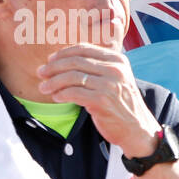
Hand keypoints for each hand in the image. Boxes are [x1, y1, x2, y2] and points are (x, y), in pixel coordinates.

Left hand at [36, 43, 161, 158]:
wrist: (137, 129)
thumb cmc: (120, 103)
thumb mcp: (114, 78)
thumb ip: (96, 66)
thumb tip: (61, 59)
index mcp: (117, 59)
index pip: (83, 49)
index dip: (62, 53)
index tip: (49, 60)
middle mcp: (115, 69)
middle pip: (75, 61)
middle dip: (53, 67)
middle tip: (40, 73)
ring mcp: (110, 84)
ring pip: (72, 77)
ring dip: (53, 82)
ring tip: (43, 87)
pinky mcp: (103, 101)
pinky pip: (74, 93)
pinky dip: (61, 94)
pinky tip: (56, 97)